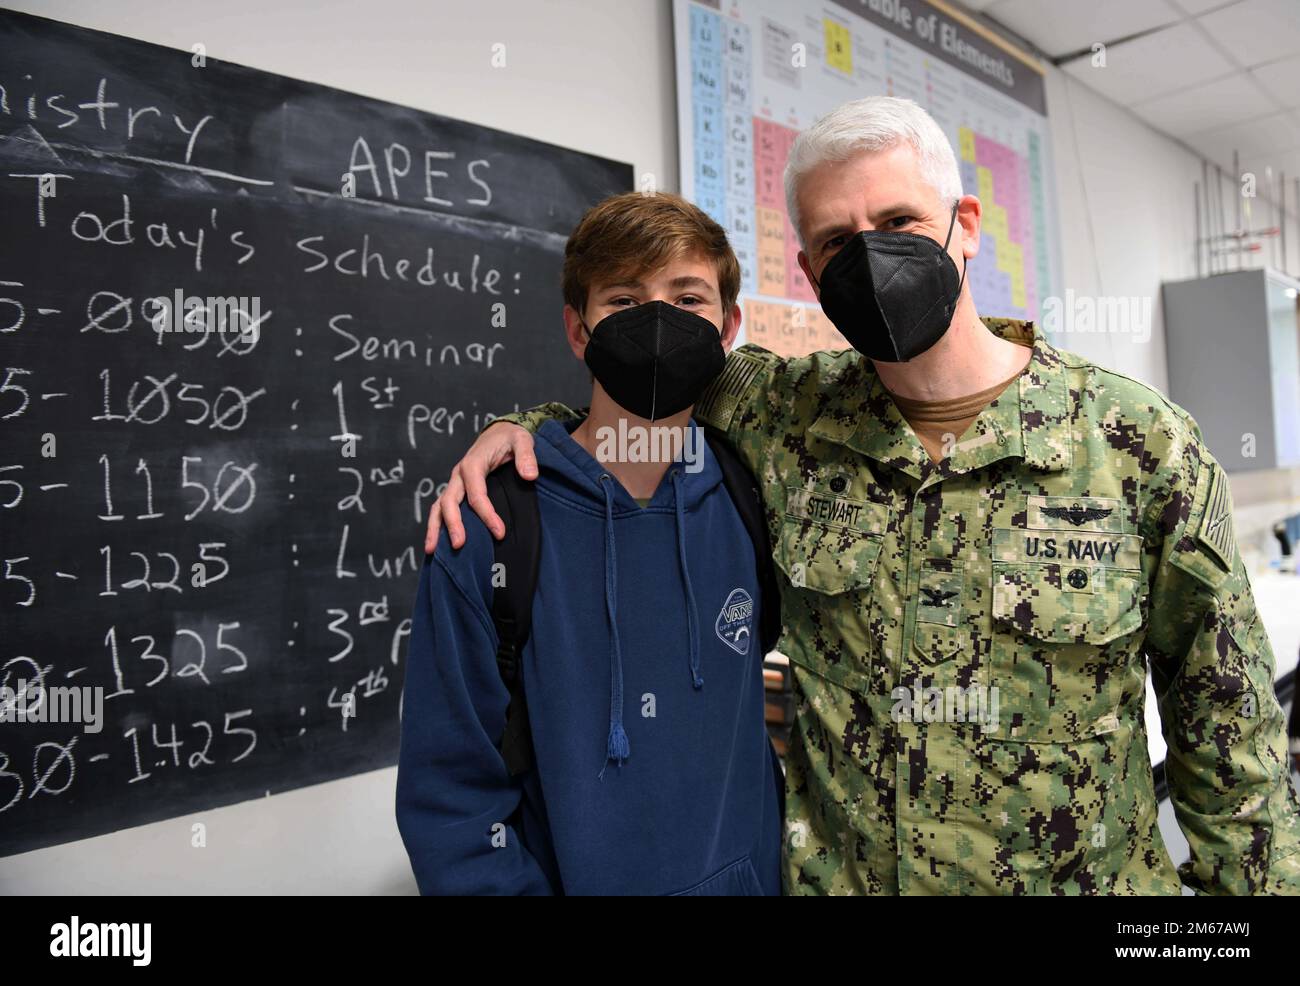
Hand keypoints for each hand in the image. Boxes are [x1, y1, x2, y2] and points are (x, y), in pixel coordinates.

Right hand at [424, 424, 537, 551]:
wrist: (499, 432)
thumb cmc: (511, 438)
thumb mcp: (522, 440)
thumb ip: (526, 456)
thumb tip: (529, 475)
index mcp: (473, 464)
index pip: (477, 494)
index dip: (487, 515)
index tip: (500, 533)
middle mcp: (459, 474)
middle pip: (450, 501)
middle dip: (453, 523)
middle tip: (460, 545)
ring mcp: (455, 483)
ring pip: (439, 506)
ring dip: (435, 528)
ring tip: (432, 550)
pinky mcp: (457, 489)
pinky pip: (442, 508)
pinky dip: (437, 525)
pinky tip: (437, 544)